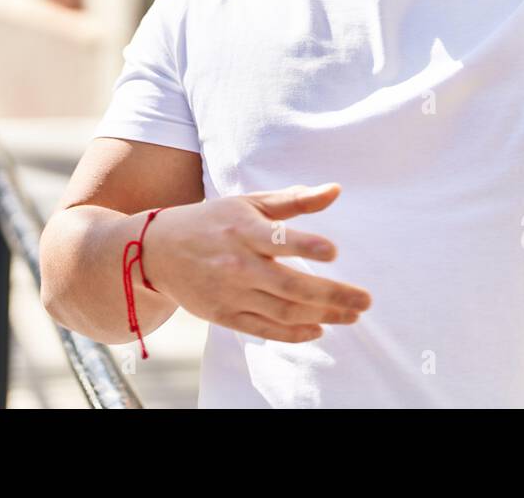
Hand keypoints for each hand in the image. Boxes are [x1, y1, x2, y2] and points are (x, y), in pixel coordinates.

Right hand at [140, 183, 371, 342]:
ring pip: (283, 311)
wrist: (158, 250)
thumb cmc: (213, 221)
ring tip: (351, 316)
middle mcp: (237, 264)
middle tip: (365, 301)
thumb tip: (336, 191)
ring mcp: (230, 293)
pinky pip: (264, 329)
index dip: (306, 246)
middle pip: (290, 285)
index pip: (278, 239)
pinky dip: (293, 333)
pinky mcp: (224, 314)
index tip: (333, 252)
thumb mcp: (249, 203)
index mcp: (244, 230)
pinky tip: (318, 329)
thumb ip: (294, 200)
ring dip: (322, 316)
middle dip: (333, 295)